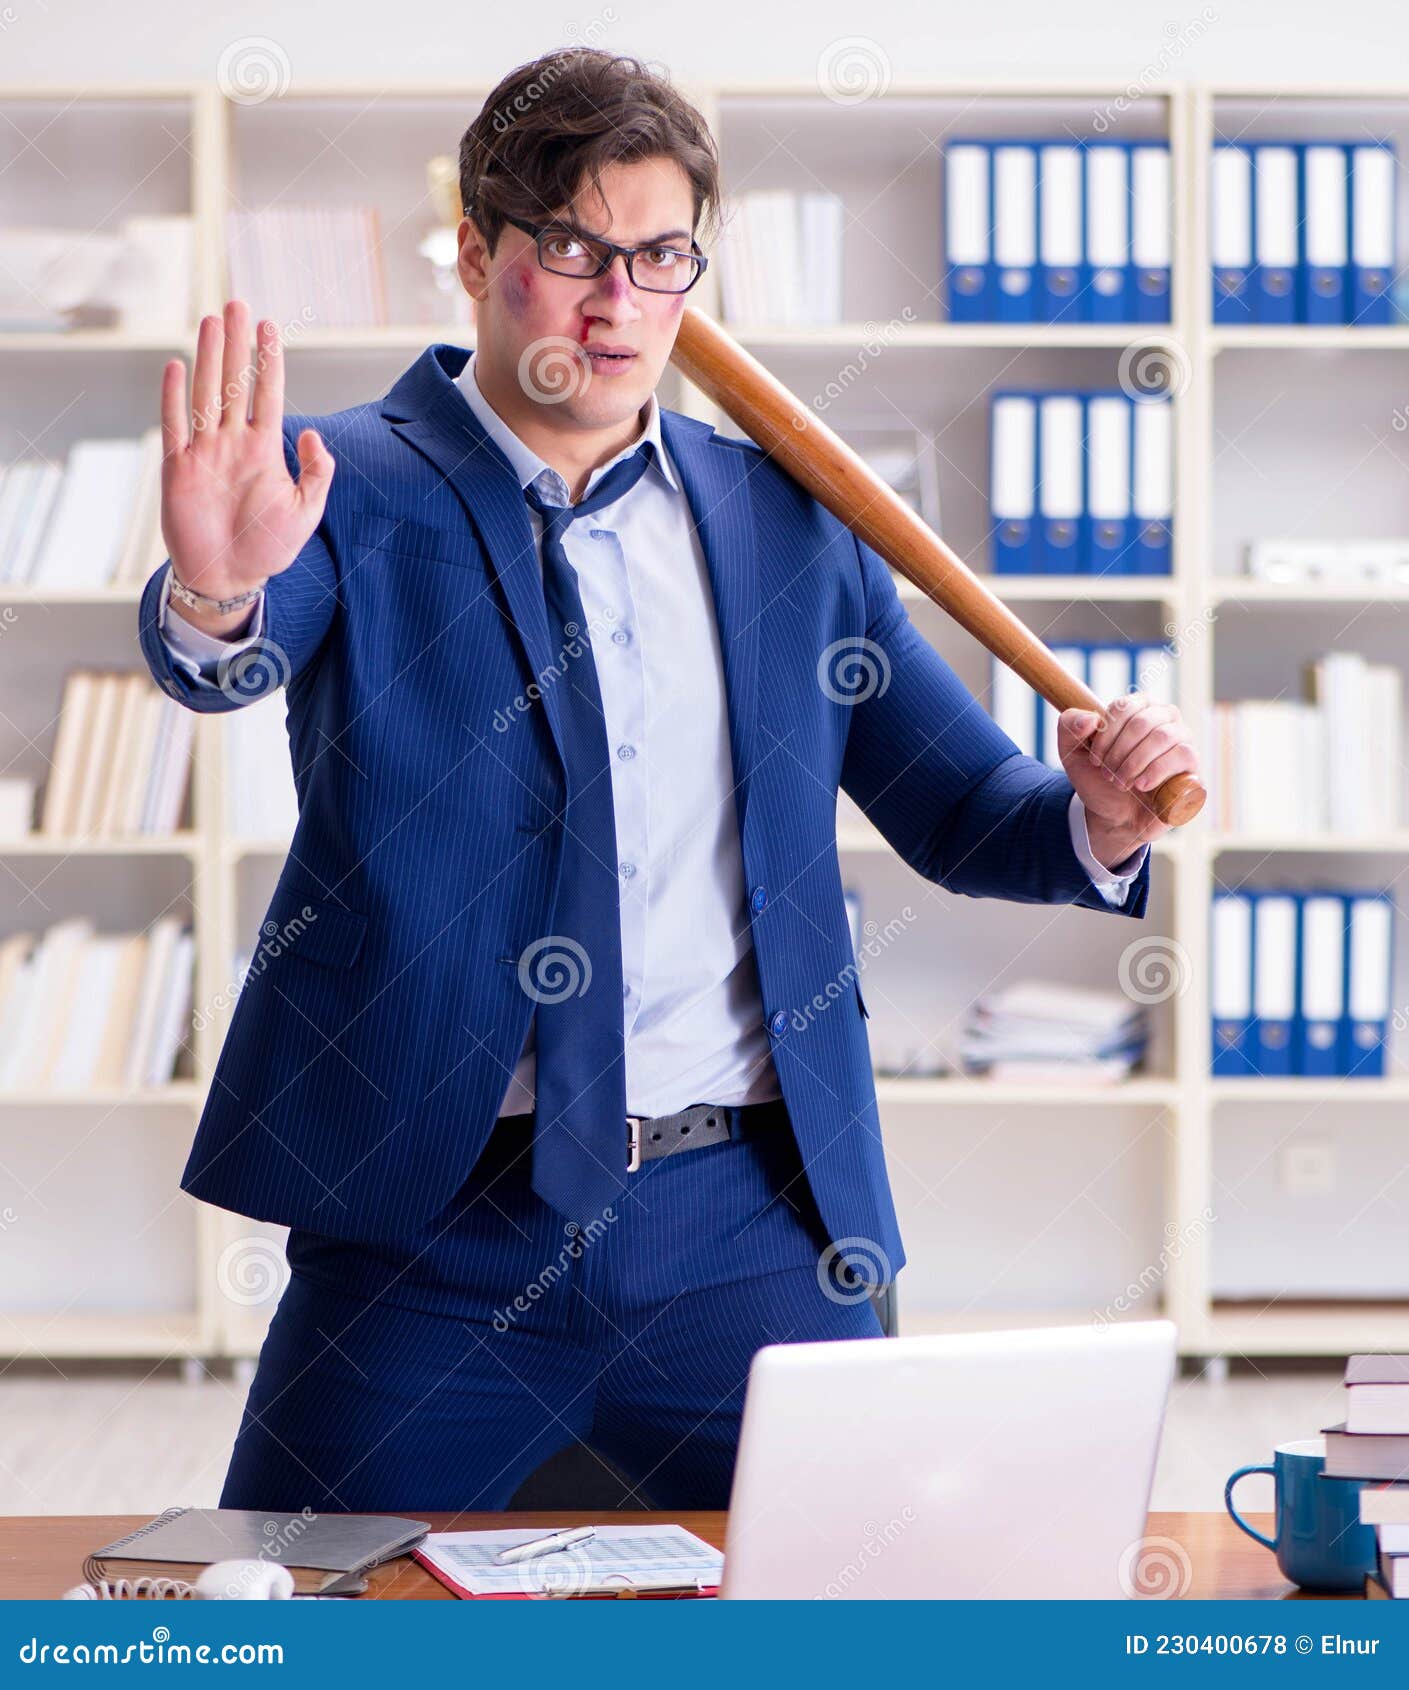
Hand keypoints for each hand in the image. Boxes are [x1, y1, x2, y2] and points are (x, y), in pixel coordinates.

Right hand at [159, 299, 334, 601]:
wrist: (229, 577)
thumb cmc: (269, 547)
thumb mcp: (305, 512)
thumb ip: (316, 473)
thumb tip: (315, 434)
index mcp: (264, 449)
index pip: (268, 394)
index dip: (270, 360)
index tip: (271, 326)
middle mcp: (232, 443)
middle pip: (235, 383)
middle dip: (237, 344)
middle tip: (238, 305)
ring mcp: (204, 453)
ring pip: (206, 394)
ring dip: (209, 358)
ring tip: (212, 321)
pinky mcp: (177, 470)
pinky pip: (175, 427)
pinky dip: (174, 398)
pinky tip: (178, 366)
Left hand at [1058, 693, 1198, 867]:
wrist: (1116, 817)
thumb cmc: (1098, 780)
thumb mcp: (1071, 753)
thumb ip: (1068, 726)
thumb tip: (1090, 718)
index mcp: (1138, 708)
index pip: (1124, 707)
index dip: (1105, 735)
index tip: (1094, 760)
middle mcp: (1164, 718)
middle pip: (1142, 722)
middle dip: (1118, 752)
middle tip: (1107, 774)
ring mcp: (1182, 739)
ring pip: (1162, 736)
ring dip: (1134, 763)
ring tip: (1121, 782)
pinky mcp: (1192, 764)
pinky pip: (1182, 754)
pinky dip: (1156, 770)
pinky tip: (1141, 785)